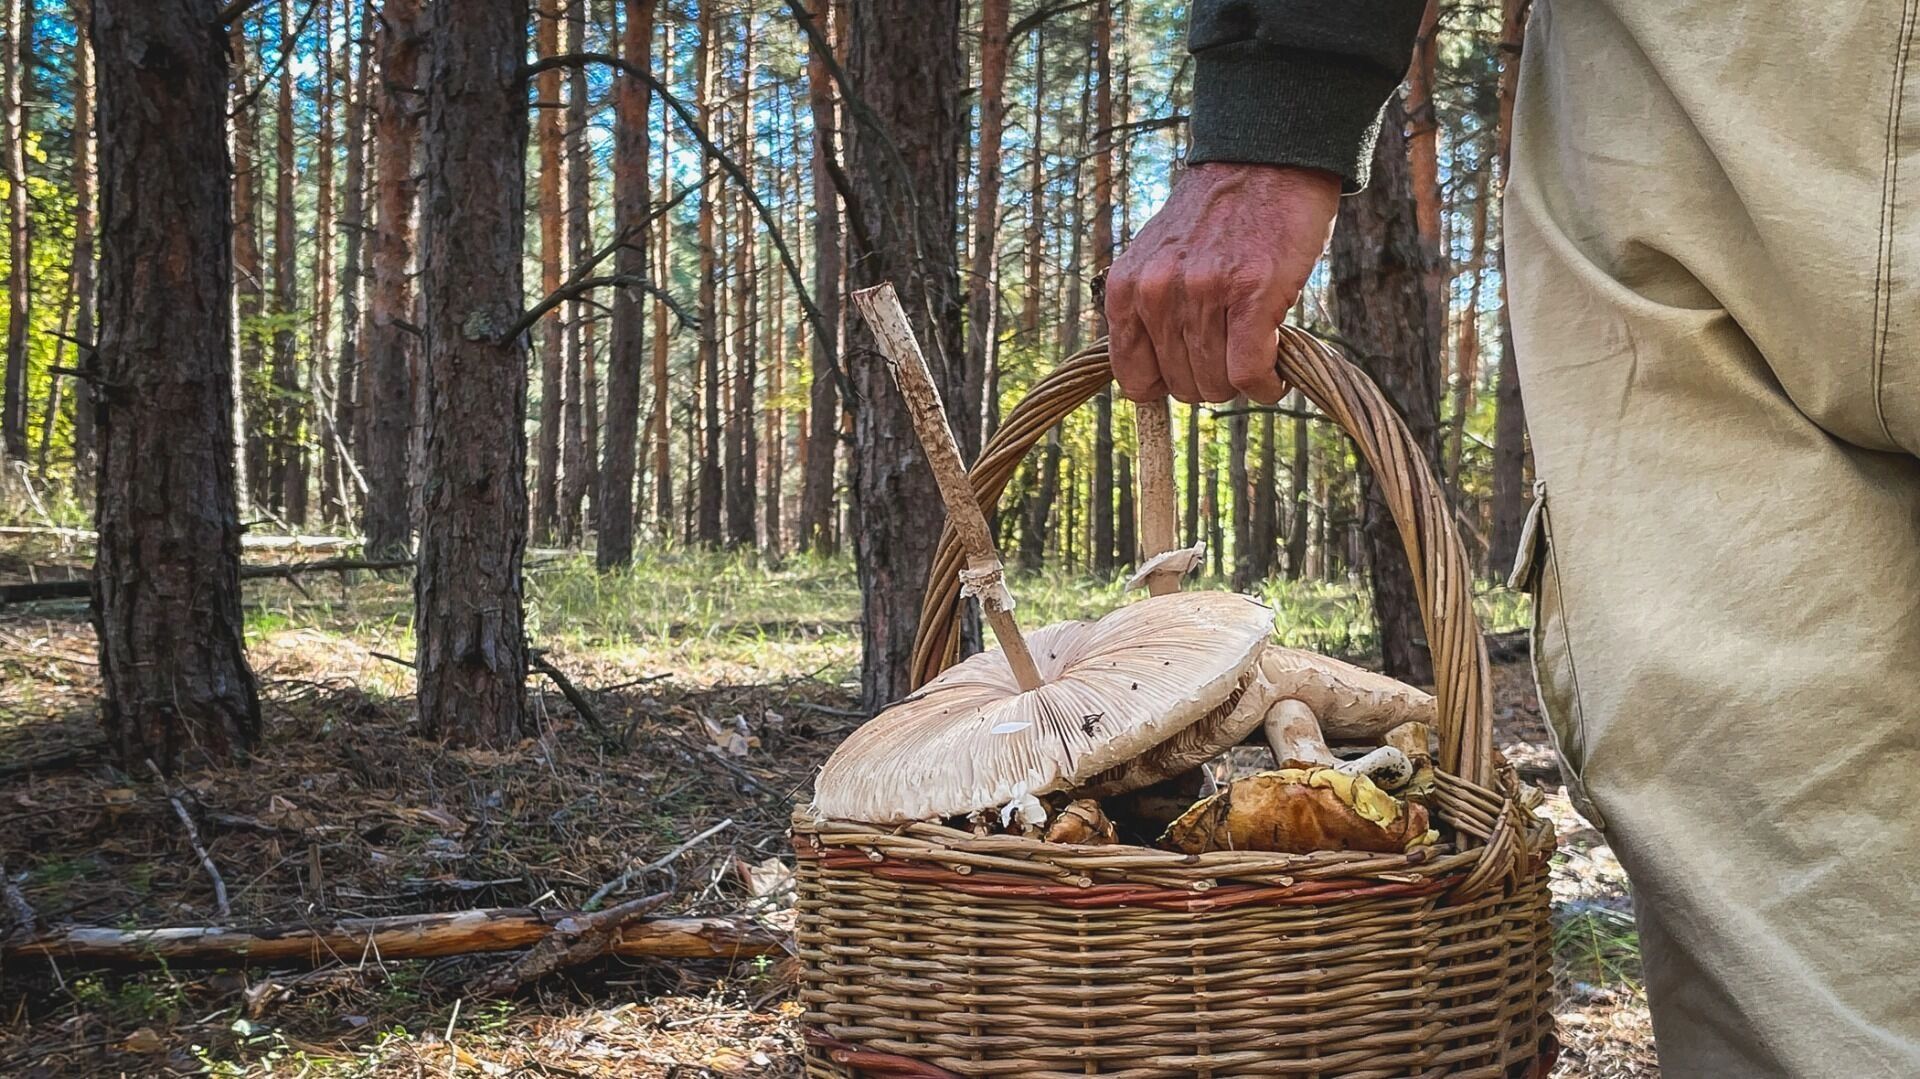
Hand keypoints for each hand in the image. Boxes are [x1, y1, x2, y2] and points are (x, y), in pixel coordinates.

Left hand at [1105, 162, 1339, 403]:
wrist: (1265, 160)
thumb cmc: (1216, 218)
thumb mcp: (1157, 260)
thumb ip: (1146, 311)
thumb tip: (1150, 384)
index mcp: (1125, 289)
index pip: (1135, 380)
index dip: (1167, 385)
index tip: (1192, 369)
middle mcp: (1156, 293)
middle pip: (1182, 387)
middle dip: (1212, 379)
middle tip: (1234, 350)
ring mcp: (1202, 293)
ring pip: (1217, 384)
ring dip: (1242, 380)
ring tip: (1257, 350)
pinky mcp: (1251, 293)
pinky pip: (1250, 373)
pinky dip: (1267, 383)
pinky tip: (1276, 372)